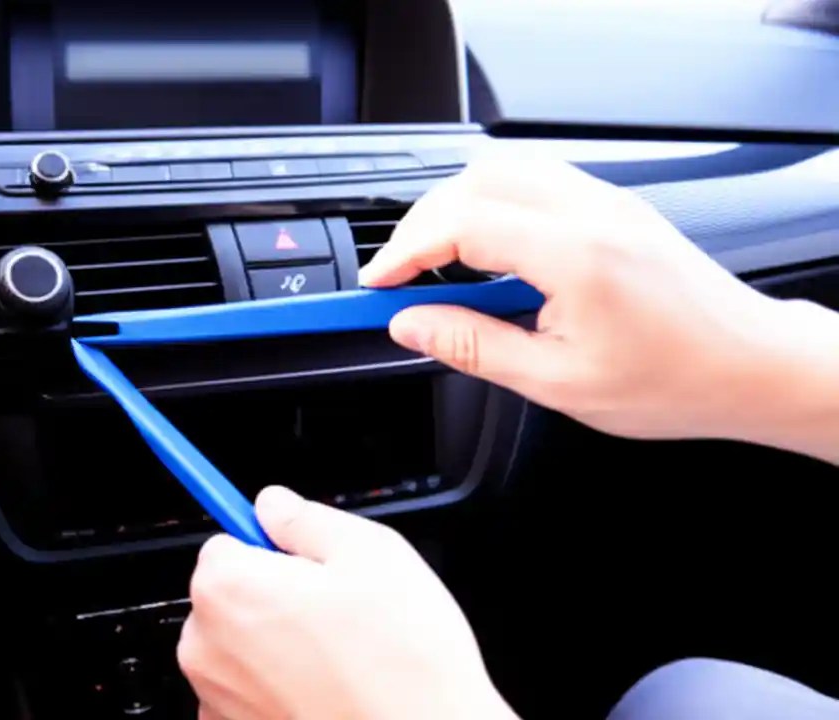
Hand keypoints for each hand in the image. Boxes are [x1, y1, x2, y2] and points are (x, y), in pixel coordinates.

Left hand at [178, 486, 517, 719]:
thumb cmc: (401, 663)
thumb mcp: (371, 553)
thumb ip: (307, 518)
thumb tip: (273, 504)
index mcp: (228, 587)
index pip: (225, 541)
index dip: (274, 549)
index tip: (304, 564)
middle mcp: (206, 645)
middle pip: (229, 597)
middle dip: (273, 597)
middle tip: (337, 614)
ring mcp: (216, 698)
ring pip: (240, 648)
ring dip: (276, 646)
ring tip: (340, 658)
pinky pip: (248, 693)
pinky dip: (278, 690)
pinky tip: (326, 692)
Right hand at [359, 146, 838, 452]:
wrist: (749, 364)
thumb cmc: (673, 380)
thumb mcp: (558, 383)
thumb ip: (474, 347)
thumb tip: (412, 326)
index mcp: (576, 255)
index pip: (461, 223)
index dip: (404, 251)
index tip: (379, 285)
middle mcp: (591, 212)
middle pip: (474, 181)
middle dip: (421, 224)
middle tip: (399, 275)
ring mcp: (606, 202)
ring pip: (503, 170)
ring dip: (456, 208)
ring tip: (438, 264)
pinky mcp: (615, 206)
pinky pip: (536, 181)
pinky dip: (493, 205)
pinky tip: (489, 253)